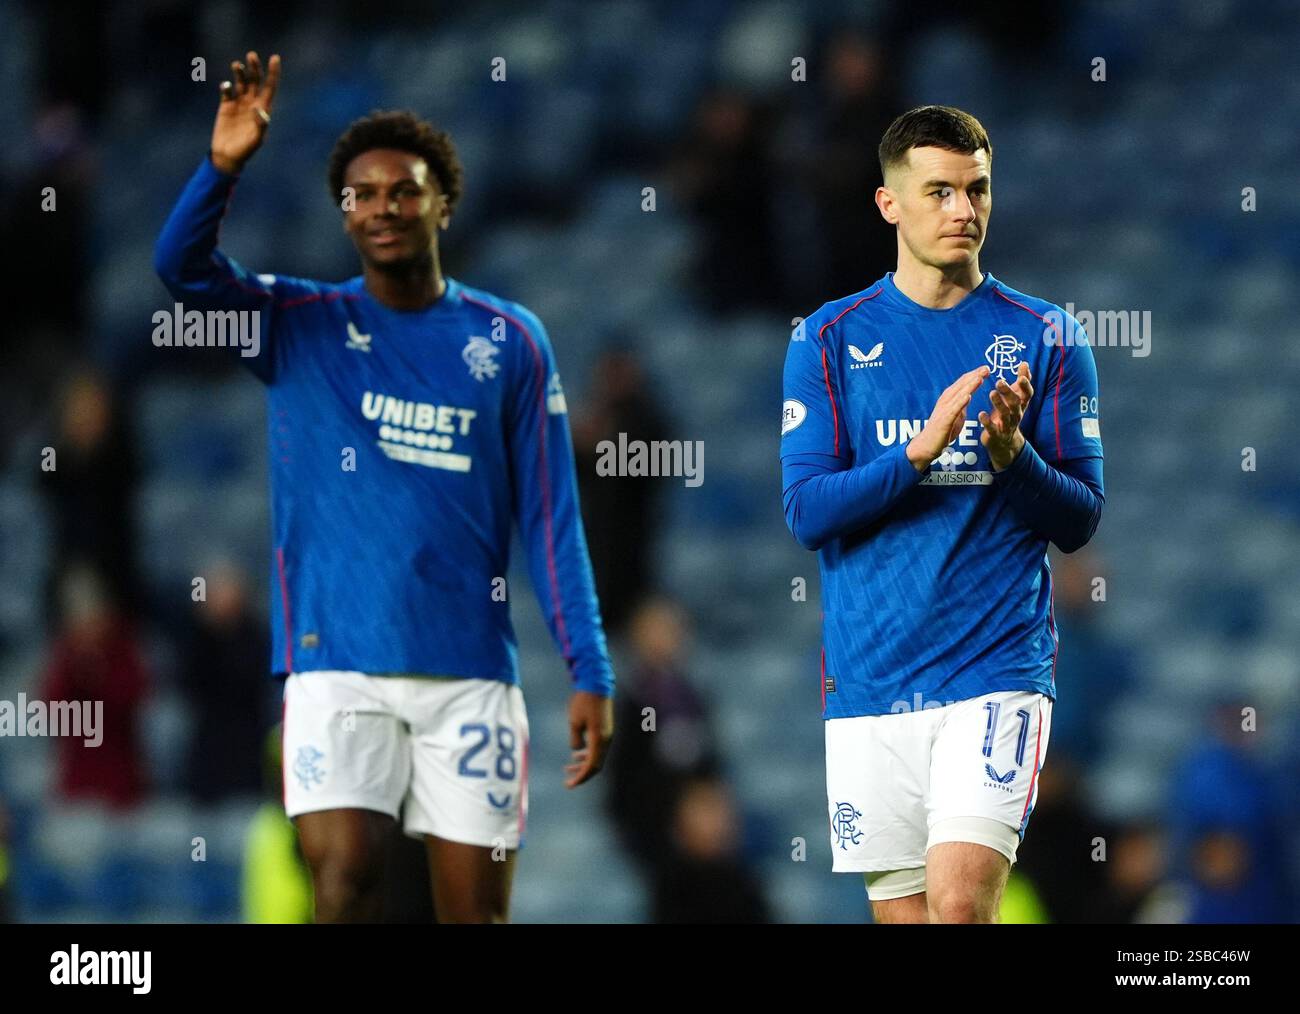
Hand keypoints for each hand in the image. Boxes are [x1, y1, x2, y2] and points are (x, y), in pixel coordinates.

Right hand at [210, 51, 280, 174]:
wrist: (228, 156)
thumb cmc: (245, 150)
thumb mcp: (256, 140)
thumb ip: (260, 125)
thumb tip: (259, 109)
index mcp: (263, 109)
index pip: (270, 87)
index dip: (273, 73)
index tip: (275, 58)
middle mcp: (252, 103)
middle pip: (255, 80)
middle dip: (255, 67)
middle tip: (252, 55)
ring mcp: (239, 103)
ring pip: (241, 82)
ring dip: (240, 72)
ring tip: (237, 65)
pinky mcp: (225, 105)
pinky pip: (227, 91)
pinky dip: (226, 86)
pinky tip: (226, 87)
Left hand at [564, 690, 612, 787]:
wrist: (597, 684)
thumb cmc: (583, 702)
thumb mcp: (574, 721)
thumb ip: (575, 738)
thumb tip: (576, 750)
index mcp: (599, 739)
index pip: (591, 766)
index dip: (581, 777)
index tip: (569, 784)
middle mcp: (606, 739)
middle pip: (596, 764)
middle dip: (582, 774)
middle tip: (567, 781)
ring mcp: (607, 734)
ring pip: (597, 756)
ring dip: (583, 764)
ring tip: (567, 768)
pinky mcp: (605, 730)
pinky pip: (598, 748)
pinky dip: (588, 754)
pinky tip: (576, 753)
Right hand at [906, 365, 989, 470]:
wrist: (926, 446)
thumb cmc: (941, 431)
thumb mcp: (955, 414)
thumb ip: (961, 404)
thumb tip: (969, 395)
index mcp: (949, 398)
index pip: (963, 383)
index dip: (974, 375)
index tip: (986, 368)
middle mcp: (946, 400)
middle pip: (961, 385)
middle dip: (974, 376)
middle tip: (987, 368)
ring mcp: (944, 410)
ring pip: (958, 394)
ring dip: (969, 385)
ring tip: (980, 377)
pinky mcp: (944, 420)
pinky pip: (953, 410)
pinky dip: (960, 402)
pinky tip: (968, 396)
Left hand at [979, 362, 1032, 469]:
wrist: (1004, 443)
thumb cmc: (1009, 414)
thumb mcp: (1016, 399)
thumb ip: (1021, 382)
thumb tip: (1025, 364)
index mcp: (1021, 404)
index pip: (1027, 393)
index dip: (1026, 385)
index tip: (1022, 374)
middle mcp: (1016, 414)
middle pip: (1015, 402)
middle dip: (1009, 392)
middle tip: (999, 381)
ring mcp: (1006, 425)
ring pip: (1005, 414)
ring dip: (999, 404)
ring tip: (991, 393)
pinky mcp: (996, 434)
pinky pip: (992, 428)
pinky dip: (987, 422)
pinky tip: (981, 414)